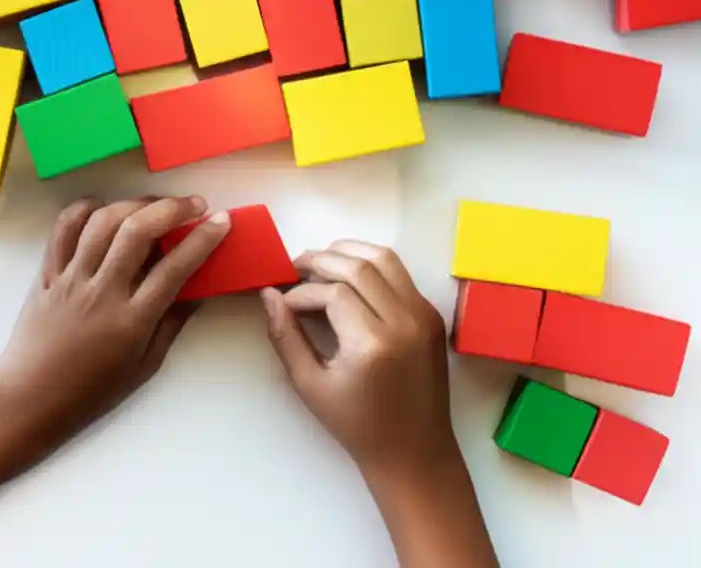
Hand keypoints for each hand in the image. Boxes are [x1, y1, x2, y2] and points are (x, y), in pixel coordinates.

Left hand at [0, 196, 230, 456]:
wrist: (31, 397)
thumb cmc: (94, 389)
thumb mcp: (145, 365)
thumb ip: (172, 322)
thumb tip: (200, 287)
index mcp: (131, 321)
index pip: (174, 268)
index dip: (203, 239)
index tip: (221, 221)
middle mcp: (101, 293)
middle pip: (137, 232)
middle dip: (171, 209)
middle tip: (193, 204)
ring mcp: (70, 279)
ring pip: (102, 222)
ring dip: (134, 204)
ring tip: (154, 205)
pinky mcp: (46, 273)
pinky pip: (63, 229)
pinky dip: (85, 209)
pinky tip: (105, 208)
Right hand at [261, 240, 455, 475]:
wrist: (414, 449)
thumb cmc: (357, 424)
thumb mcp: (310, 385)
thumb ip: (286, 337)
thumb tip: (268, 295)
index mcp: (372, 344)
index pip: (332, 292)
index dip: (302, 292)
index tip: (284, 302)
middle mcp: (404, 322)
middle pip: (359, 266)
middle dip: (321, 260)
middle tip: (295, 266)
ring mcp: (424, 316)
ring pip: (386, 259)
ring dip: (350, 252)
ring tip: (321, 260)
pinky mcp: (432, 316)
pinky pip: (402, 276)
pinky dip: (373, 267)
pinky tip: (350, 276)